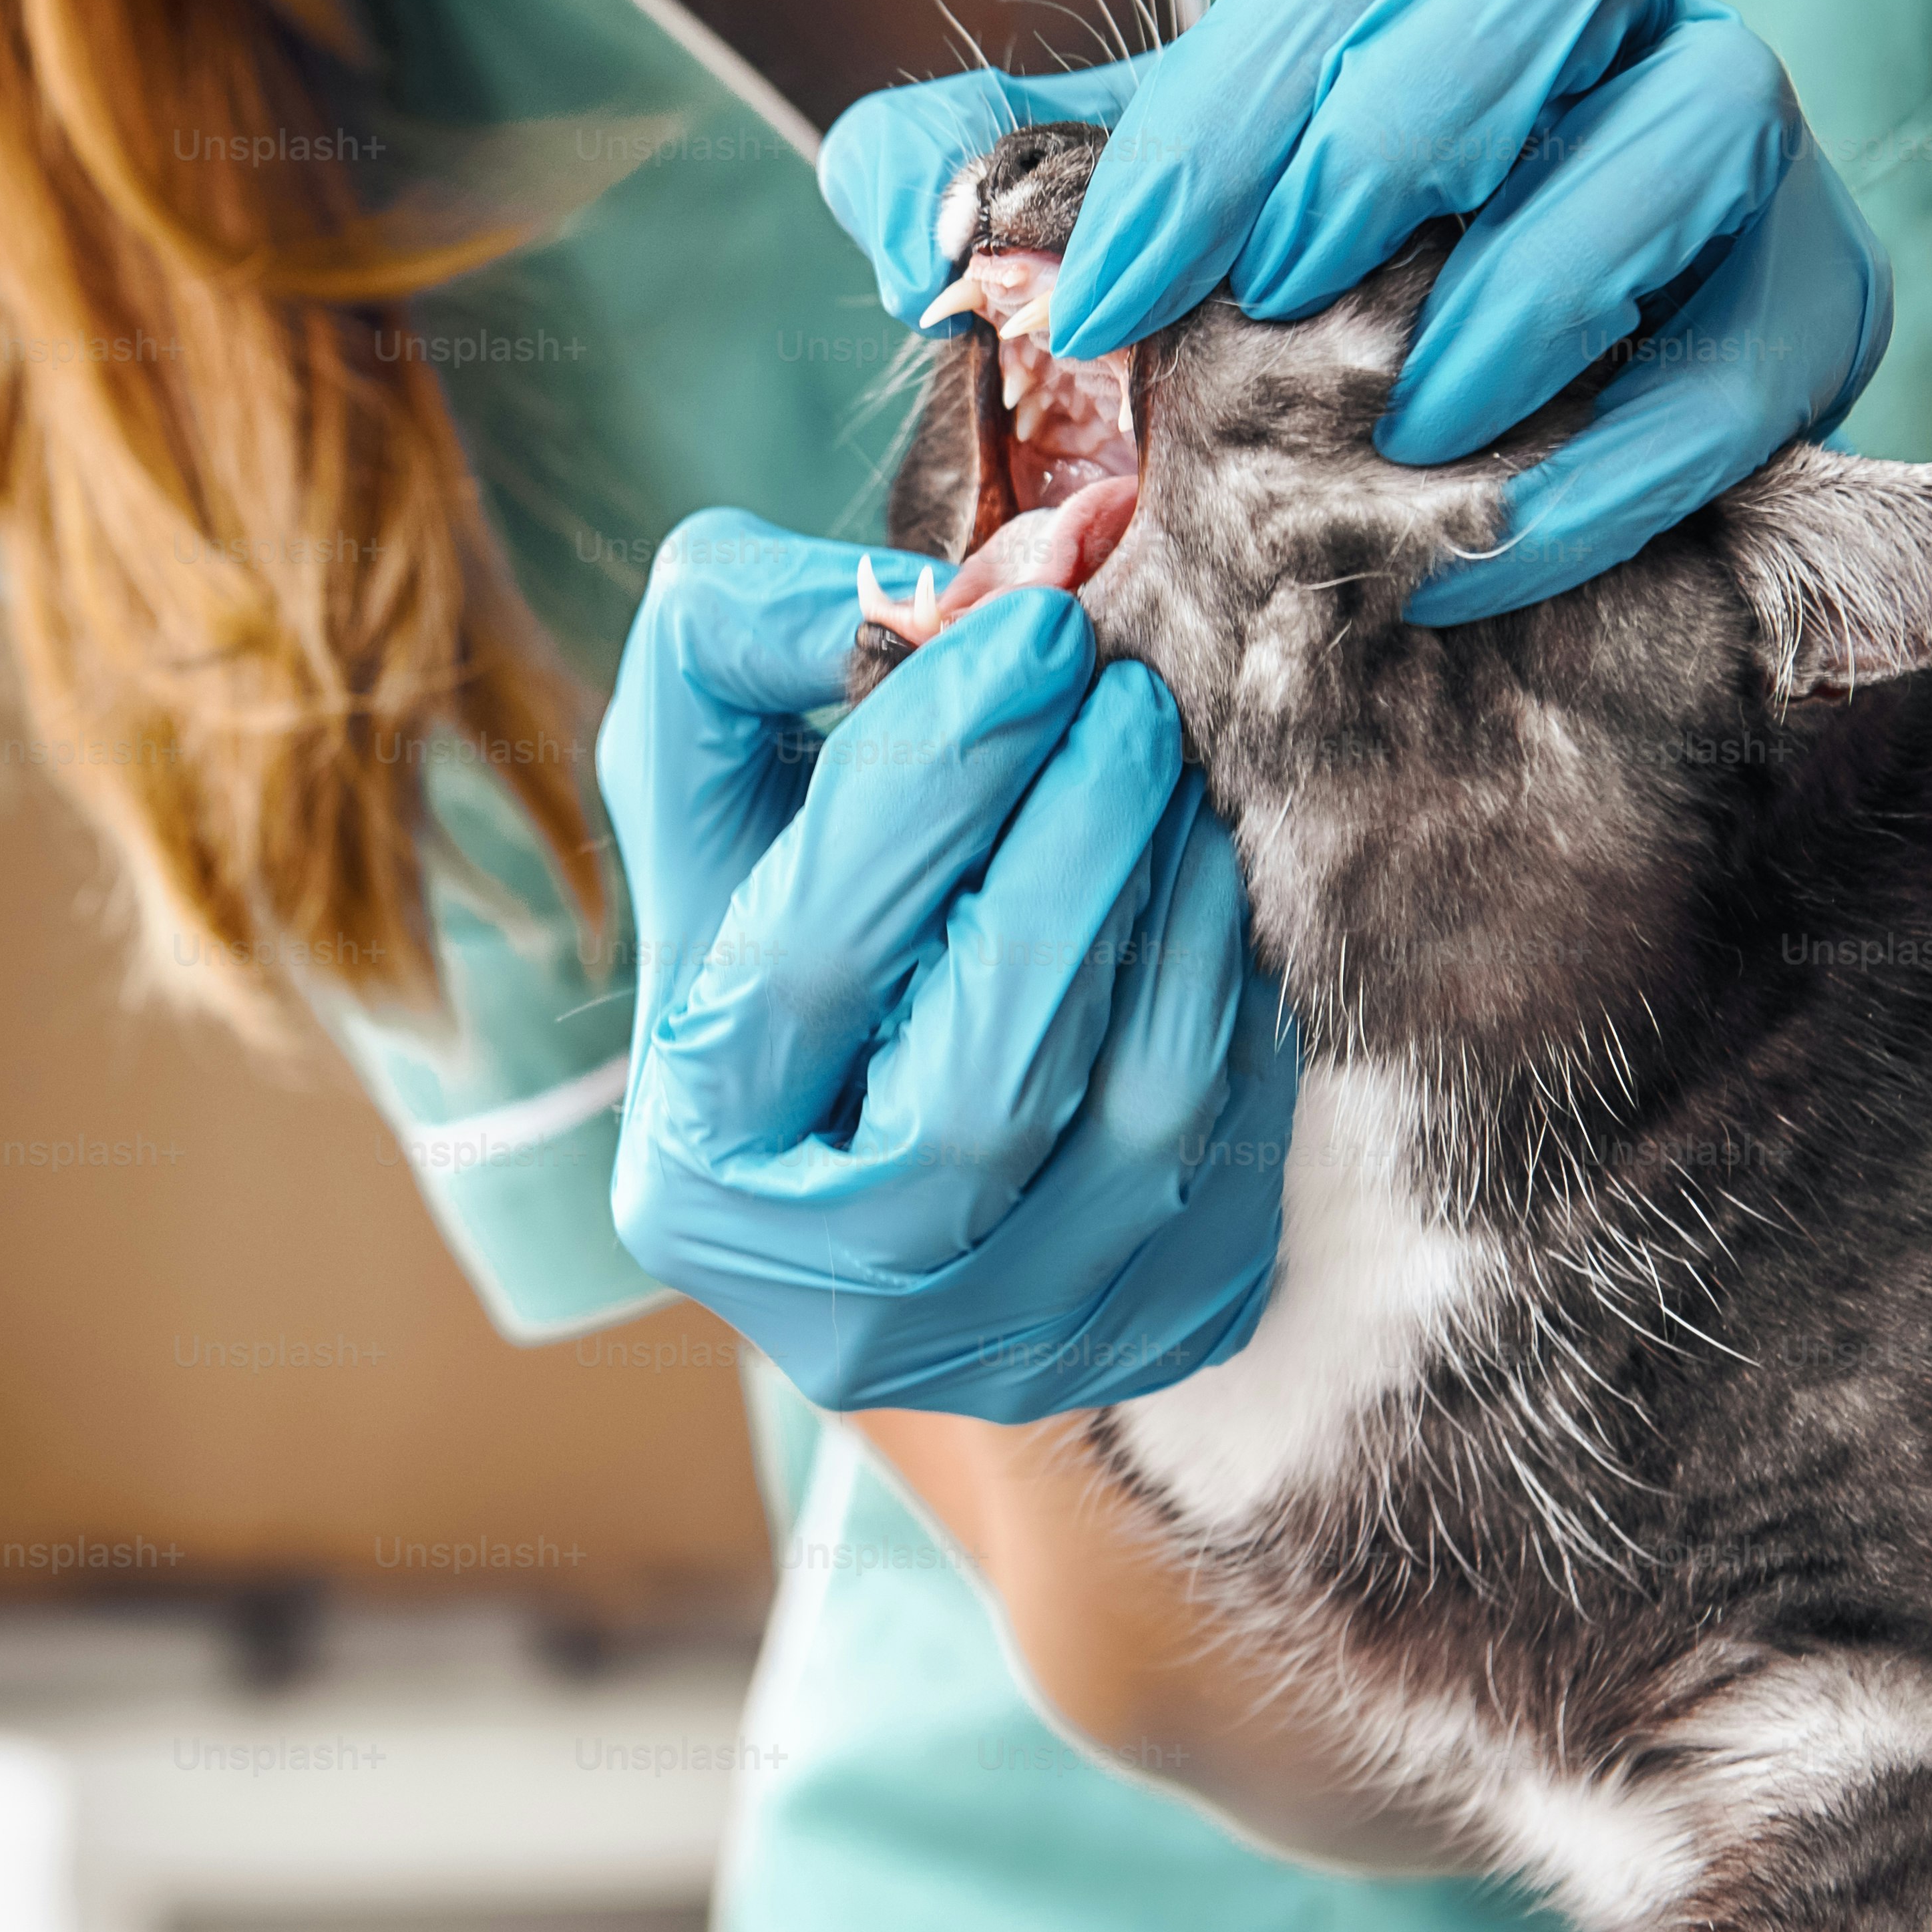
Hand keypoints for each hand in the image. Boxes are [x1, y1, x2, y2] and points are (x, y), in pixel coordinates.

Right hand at [592, 511, 1294, 1420]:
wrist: (879, 1127)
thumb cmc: (790, 908)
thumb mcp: (717, 770)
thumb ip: (750, 637)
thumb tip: (934, 591)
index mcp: (692, 1145)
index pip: (810, 954)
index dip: (935, 773)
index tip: (1035, 624)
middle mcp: (822, 1283)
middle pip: (977, 1077)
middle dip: (1078, 850)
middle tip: (1132, 697)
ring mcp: (993, 1339)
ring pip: (1130, 1125)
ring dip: (1180, 920)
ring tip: (1177, 784)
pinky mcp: (1141, 1341)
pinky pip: (1233, 1170)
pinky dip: (1239, 1013)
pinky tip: (1212, 901)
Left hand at [818, 0, 1892, 621]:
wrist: (1454, 437)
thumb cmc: (1268, 303)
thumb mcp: (1120, 231)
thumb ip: (979, 194)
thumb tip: (897, 227)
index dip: (1204, 138)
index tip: (1094, 306)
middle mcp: (1593, 4)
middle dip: (1397, 141)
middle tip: (1274, 313)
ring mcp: (1731, 130)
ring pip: (1690, 136)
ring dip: (1539, 283)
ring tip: (1410, 426)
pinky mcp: (1817, 289)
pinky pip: (1763, 351)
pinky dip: (1638, 457)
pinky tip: (1491, 552)